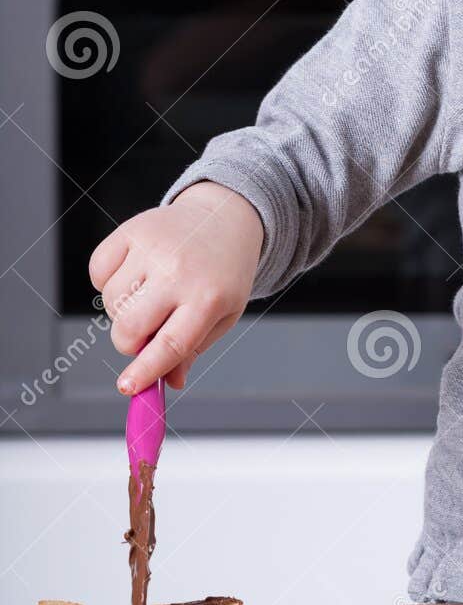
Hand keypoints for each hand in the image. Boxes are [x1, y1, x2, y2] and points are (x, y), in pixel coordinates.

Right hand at [89, 182, 264, 393]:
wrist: (223, 218)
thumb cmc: (222, 273)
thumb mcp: (222, 315)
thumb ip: (193, 349)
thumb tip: (169, 383)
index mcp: (208, 298)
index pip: (170, 344)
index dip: (144, 371)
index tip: (127, 387)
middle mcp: (179, 272)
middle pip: (130, 327)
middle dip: (128, 343)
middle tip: (143, 336)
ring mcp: (153, 249)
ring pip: (110, 302)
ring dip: (121, 310)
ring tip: (148, 296)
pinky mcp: (131, 230)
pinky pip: (97, 271)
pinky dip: (107, 281)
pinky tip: (134, 275)